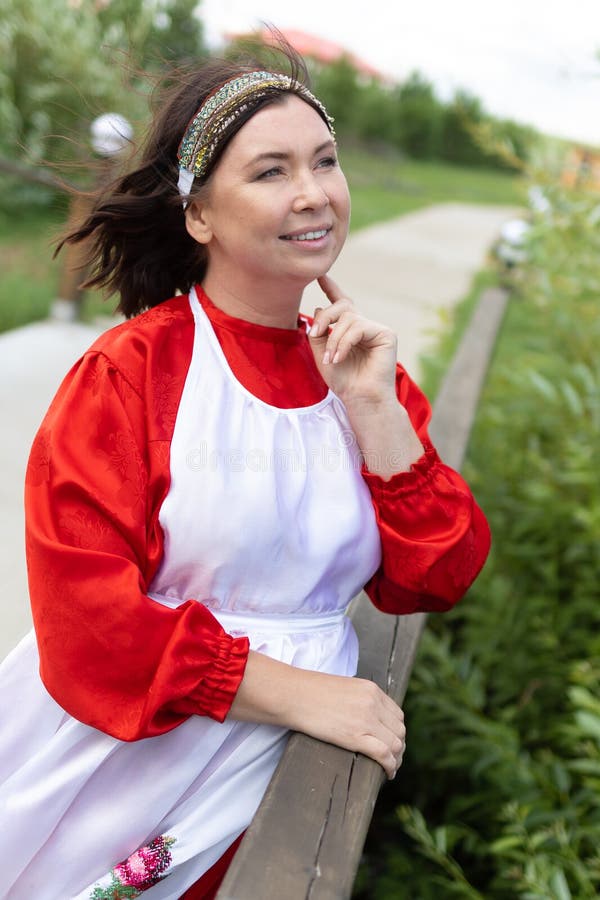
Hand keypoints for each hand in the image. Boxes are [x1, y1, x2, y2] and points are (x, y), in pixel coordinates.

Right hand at [287, 670, 405, 779]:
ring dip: (396, 759)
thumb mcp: (343, 688)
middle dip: (399, 747)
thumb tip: (363, 716)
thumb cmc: (310, 692)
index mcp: (371, 689)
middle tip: (392, 759)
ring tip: (390, 768)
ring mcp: (366, 719)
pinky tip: (388, 773)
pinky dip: (390, 766)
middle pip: (399, 731)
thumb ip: (359, 699)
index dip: (396, 732)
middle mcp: (373, 703)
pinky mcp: (355, 736)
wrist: (293, 695)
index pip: (397, 715)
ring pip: (395, 744)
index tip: (391, 742)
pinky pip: (384, 754)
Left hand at [308, 274, 397, 404]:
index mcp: (349, 330)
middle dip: (324, 318)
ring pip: (348, 318)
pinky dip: (344, 342)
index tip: (320, 276)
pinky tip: (339, 357)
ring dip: (333, 339)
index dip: (331, 288)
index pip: (340, 303)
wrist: (360, 398)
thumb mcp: (321, 354)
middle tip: (315, 335)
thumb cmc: (343, 380)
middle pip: (341, 306)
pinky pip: (358, 327)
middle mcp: (363, 326)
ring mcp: (375, 328)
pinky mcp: (386, 334)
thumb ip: (318, 331)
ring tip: (331, 359)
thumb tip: (319, 307)